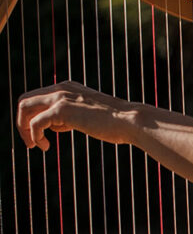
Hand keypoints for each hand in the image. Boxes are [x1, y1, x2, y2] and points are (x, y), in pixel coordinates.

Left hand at [17, 80, 138, 150]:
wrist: (129, 121)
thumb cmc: (113, 121)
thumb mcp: (88, 113)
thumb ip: (71, 114)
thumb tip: (58, 125)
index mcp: (68, 87)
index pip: (36, 98)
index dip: (32, 117)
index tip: (41, 135)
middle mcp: (62, 88)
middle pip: (24, 101)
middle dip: (22, 122)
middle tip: (32, 142)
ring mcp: (61, 97)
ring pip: (23, 109)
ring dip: (23, 130)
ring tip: (37, 145)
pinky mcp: (62, 110)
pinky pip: (34, 123)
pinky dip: (34, 136)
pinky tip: (46, 146)